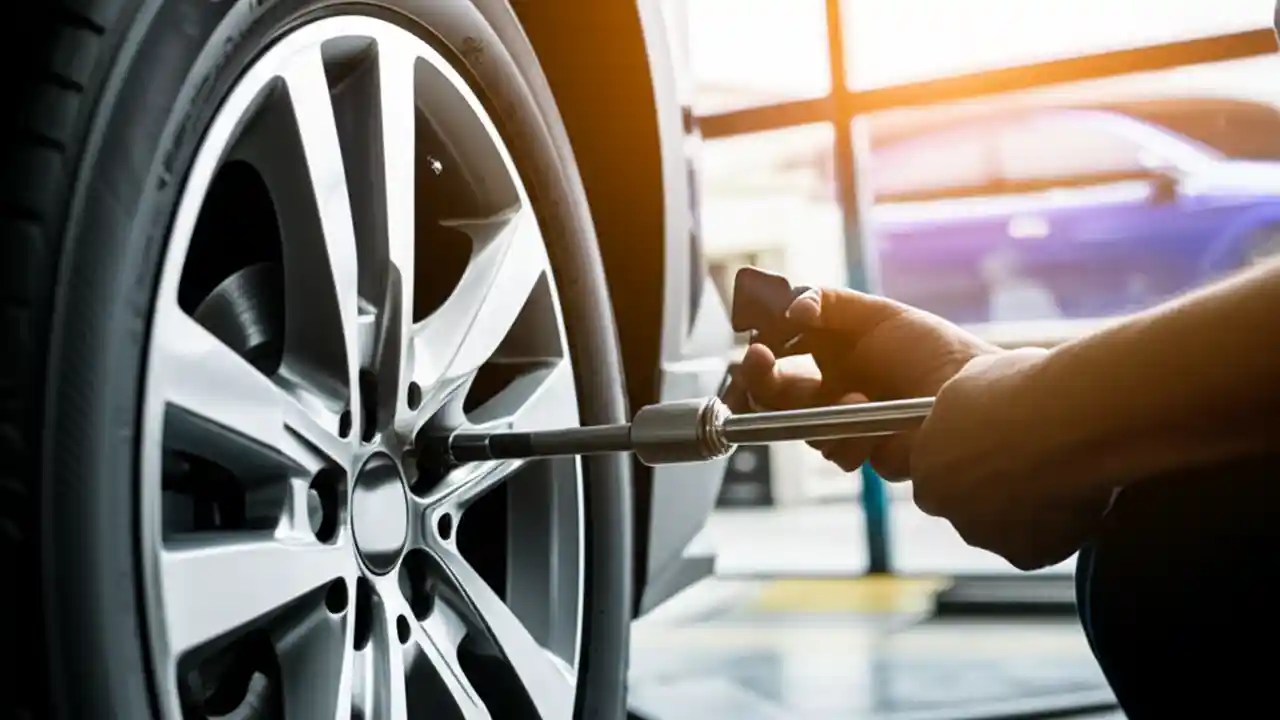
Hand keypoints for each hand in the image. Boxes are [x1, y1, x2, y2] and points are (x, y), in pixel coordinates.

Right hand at [740, 286, 999, 477]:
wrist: (972, 396)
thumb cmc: (935, 351)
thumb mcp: (878, 314)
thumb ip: (828, 302)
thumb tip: (790, 310)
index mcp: (833, 356)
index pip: (780, 360)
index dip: (759, 358)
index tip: (753, 348)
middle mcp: (834, 390)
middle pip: (774, 396)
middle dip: (759, 382)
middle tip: (758, 363)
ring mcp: (847, 424)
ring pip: (801, 428)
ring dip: (821, 411)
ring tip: (859, 398)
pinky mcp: (864, 452)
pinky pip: (836, 452)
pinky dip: (849, 437)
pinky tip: (873, 422)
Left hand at [911, 350, 1114, 569]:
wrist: (1073, 421)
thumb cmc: (1024, 391)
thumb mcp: (975, 382)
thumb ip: (964, 409)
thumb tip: (973, 408)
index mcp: (926, 465)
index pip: (937, 473)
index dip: (968, 461)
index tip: (994, 448)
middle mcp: (948, 508)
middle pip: (969, 505)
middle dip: (996, 489)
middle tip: (1033, 462)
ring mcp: (986, 536)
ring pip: (1006, 527)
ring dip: (1026, 509)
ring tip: (1062, 473)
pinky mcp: (1026, 555)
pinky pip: (1042, 543)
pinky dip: (1058, 526)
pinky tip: (1078, 495)